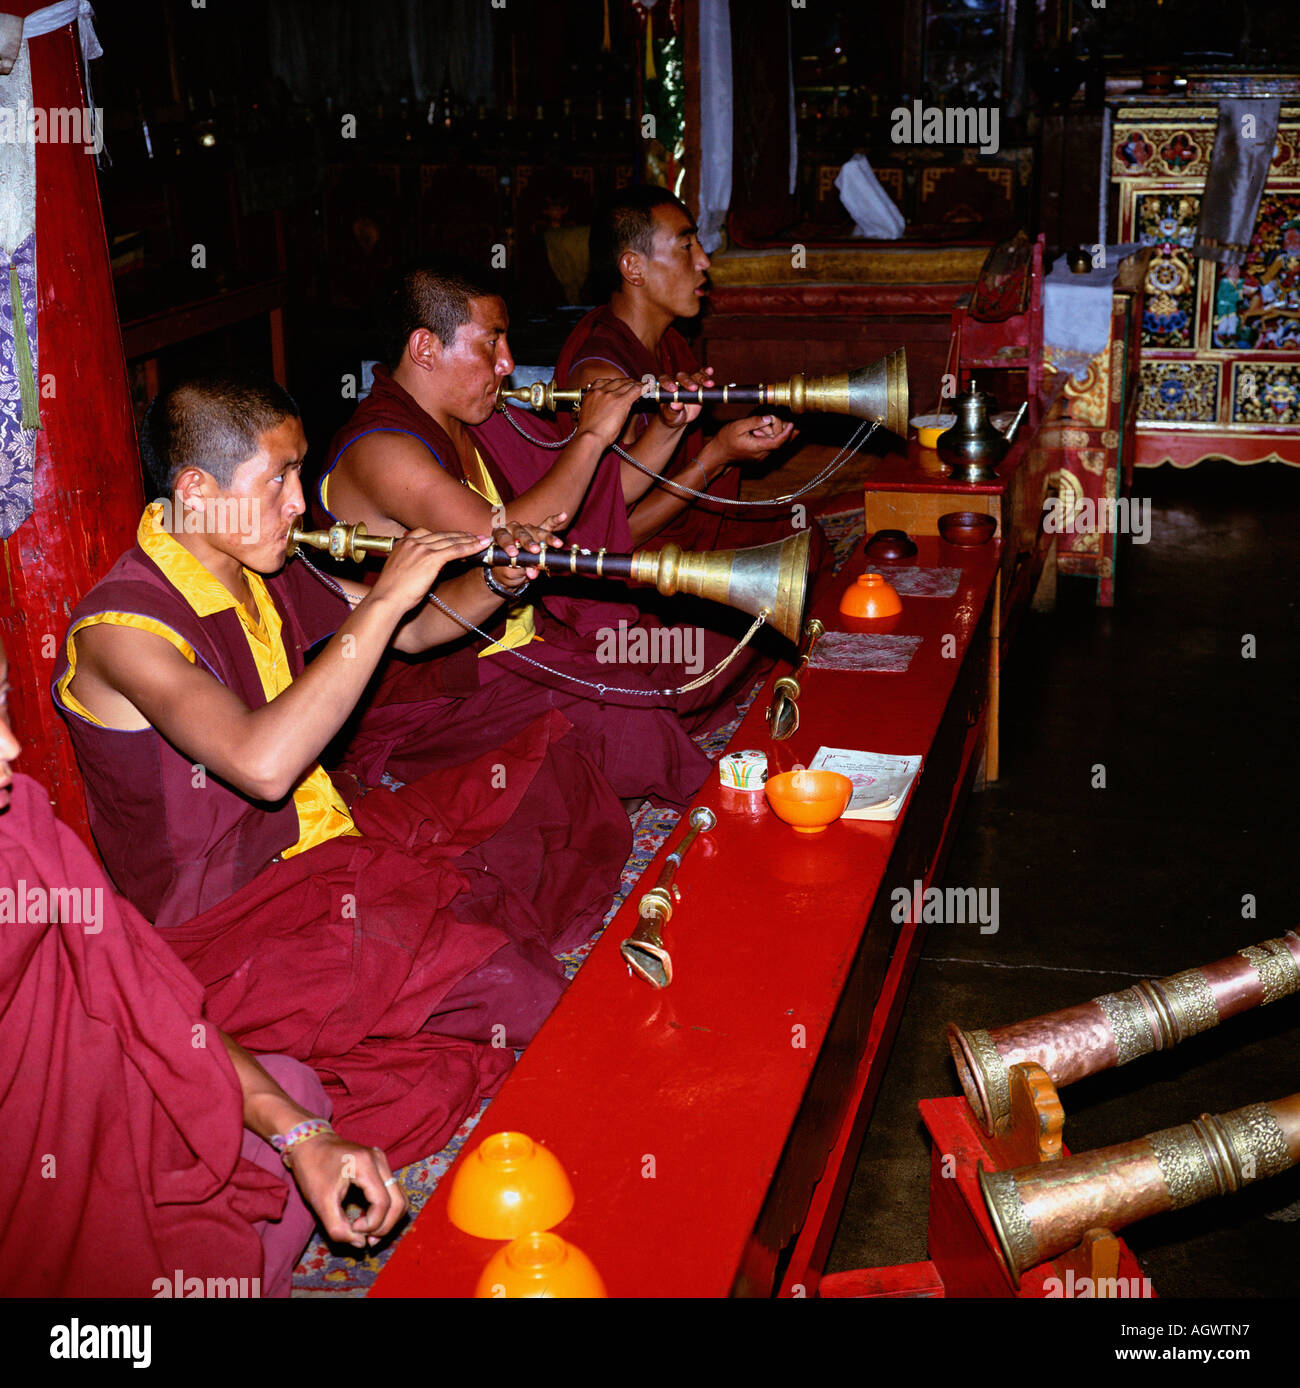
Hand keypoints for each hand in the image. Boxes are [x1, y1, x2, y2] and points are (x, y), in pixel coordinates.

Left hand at [288, 1134, 407, 1249]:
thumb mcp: (320, 1202)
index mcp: (366, 1165)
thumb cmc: (312, 1169)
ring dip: (388, 1220)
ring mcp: (382, 1161)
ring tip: (369, 1234)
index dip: (372, 1225)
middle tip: (367, 1240)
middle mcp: (379, 1160)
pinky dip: (385, 1210)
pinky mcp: (379, 1166)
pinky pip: (391, 1192)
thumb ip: (338, 1227)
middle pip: (399, 1201)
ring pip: (399, 1198)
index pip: (383, 1203)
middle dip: (385, 1226)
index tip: (352, 1230)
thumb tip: (361, 1244)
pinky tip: (368, 1221)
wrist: (309, 1143)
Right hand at [370, 527, 488, 610]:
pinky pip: (455, 550)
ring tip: (482, 540)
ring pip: (451, 540)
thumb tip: (428, 566)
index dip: (445, 536)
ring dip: (469, 540)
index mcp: (403, 543)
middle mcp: (413, 542)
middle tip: (474, 536)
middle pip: (442, 535)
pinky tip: (480, 547)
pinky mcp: (431, 559)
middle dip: (460, 535)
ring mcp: (422, 549)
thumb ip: (412, 563)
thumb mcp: (400, 570)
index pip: (428, 533)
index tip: (455, 538)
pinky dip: (470, 547)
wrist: (386, 599)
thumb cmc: (392, 592)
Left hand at [490, 512, 565, 586]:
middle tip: (535, 550)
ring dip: (548, 539)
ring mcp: (527, 529)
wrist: (511, 572)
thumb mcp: (509, 572)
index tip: (513, 553)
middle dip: (529, 542)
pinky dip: (556, 520)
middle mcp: (513, 529)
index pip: (502, 537)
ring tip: (557, 544)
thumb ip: (519, 570)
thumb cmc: (506, 569)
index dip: (508, 544)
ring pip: (537, 531)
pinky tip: (563, 516)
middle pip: (521, 533)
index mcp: (500, 535)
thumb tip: (533, 572)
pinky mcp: (539, 532)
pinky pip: (548, 525)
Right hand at [575, 376, 646, 449]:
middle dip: (628, 382)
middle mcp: (601, 391)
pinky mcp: (622, 402)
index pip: (605, 381)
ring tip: (644, 386)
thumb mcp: (587, 415)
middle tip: (635, 385)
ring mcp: (612, 395)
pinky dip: (643, 388)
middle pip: (618, 381)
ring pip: (628, 384)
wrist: (589, 437)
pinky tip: (648, 388)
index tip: (620, 386)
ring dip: (637, 385)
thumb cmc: (588, 432)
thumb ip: (595, 408)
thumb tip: (602, 411)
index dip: (615, 383)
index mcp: (591, 393)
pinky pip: (636, 390)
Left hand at [653, 367, 712, 430]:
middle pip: (682, 377)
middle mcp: (677, 381)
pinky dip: (706, 372)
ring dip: (702, 379)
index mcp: (666, 387)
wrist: (681, 416)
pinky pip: (702, 375)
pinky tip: (710, 371)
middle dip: (688, 382)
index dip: (668, 383)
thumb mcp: (671, 415)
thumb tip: (675, 405)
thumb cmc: (672, 415)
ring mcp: (688, 381)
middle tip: (694, 388)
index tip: (674, 390)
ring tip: (709, 384)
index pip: (665, 380)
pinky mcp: (698, 382)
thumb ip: (672, 410)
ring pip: (694, 376)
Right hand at [714, 414, 797, 463]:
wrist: (718, 454)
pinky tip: (761, 431)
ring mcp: (761, 457)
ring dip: (772, 433)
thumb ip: (755, 422)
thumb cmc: (725, 440)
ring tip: (756, 428)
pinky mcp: (760, 456)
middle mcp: (762, 455)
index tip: (792, 424)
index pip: (778, 442)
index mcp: (757, 448)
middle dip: (778, 429)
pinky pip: (770, 446)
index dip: (787, 433)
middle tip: (768, 420)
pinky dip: (770, 437)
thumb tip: (769, 418)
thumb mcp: (738, 426)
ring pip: (775, 444)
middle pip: (779, 442)